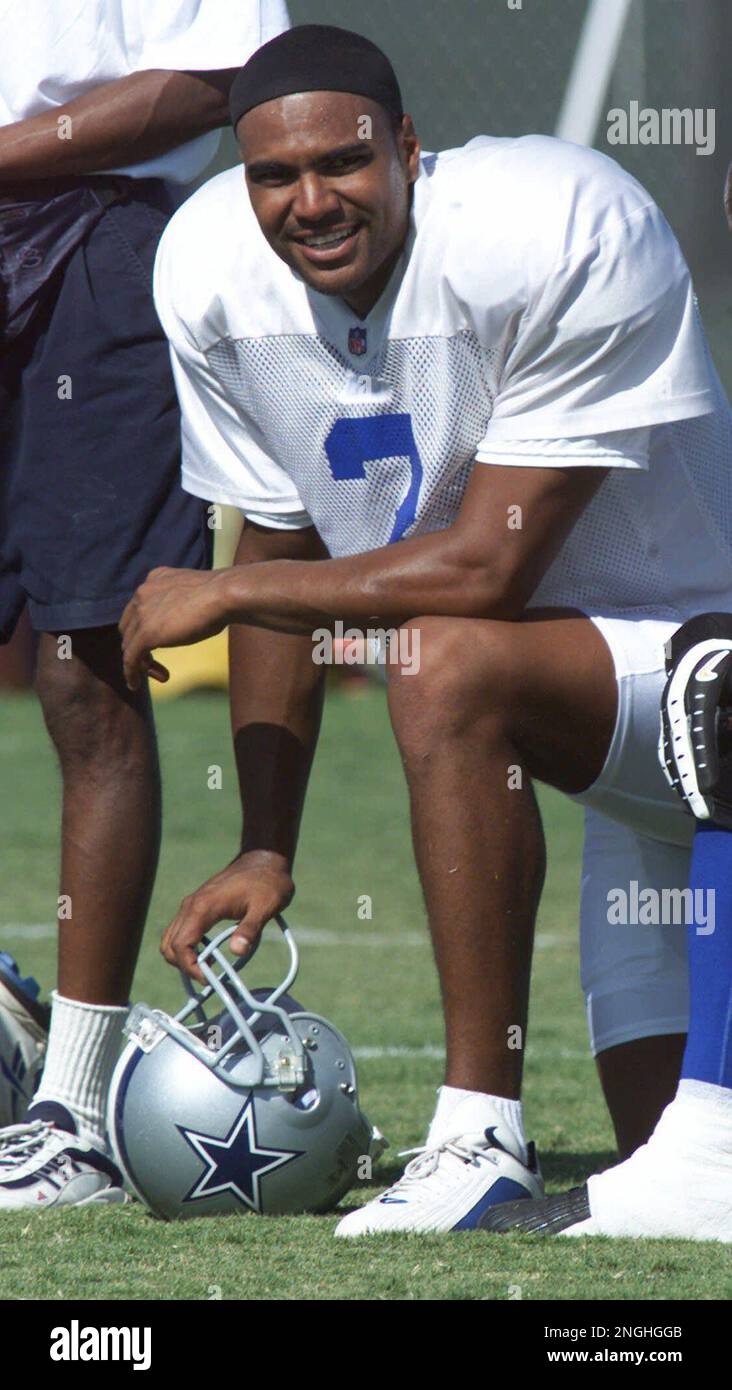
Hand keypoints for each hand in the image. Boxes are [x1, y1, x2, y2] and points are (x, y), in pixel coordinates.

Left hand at [119, 567, 231, 689]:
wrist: (225, 595)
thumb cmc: (221, 596)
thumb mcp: (194, 595)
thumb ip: (181, 603)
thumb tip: (189, 617)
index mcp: (154, 580)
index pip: (139, 610)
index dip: (146, 629)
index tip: (164, 643)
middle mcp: (142, 593)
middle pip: (130, 628)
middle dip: (139, 646)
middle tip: (157, 662)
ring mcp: (141, 613)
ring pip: (129, 645)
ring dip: (141, 662)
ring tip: (161, 675)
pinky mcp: (146, 633)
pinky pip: (130, 658)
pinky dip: (131, 673)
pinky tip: (135, 684)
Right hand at [160, 851, 294, 981]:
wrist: (265, 859)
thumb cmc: (268, 882)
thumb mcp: (266, 907)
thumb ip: (250, 929)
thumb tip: (237, 952)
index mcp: (203, 907)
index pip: (181, 945)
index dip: (190, 967)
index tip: (209, 979)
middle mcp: (191, 906)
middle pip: (170, 945)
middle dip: (184, 966)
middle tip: (209, 977)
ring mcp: (192, 904)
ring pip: (171, 938)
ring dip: (183, 957)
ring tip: (209, 968)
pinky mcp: (197, 905)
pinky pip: (181, 931)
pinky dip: (187, 947)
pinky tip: (209, 953)